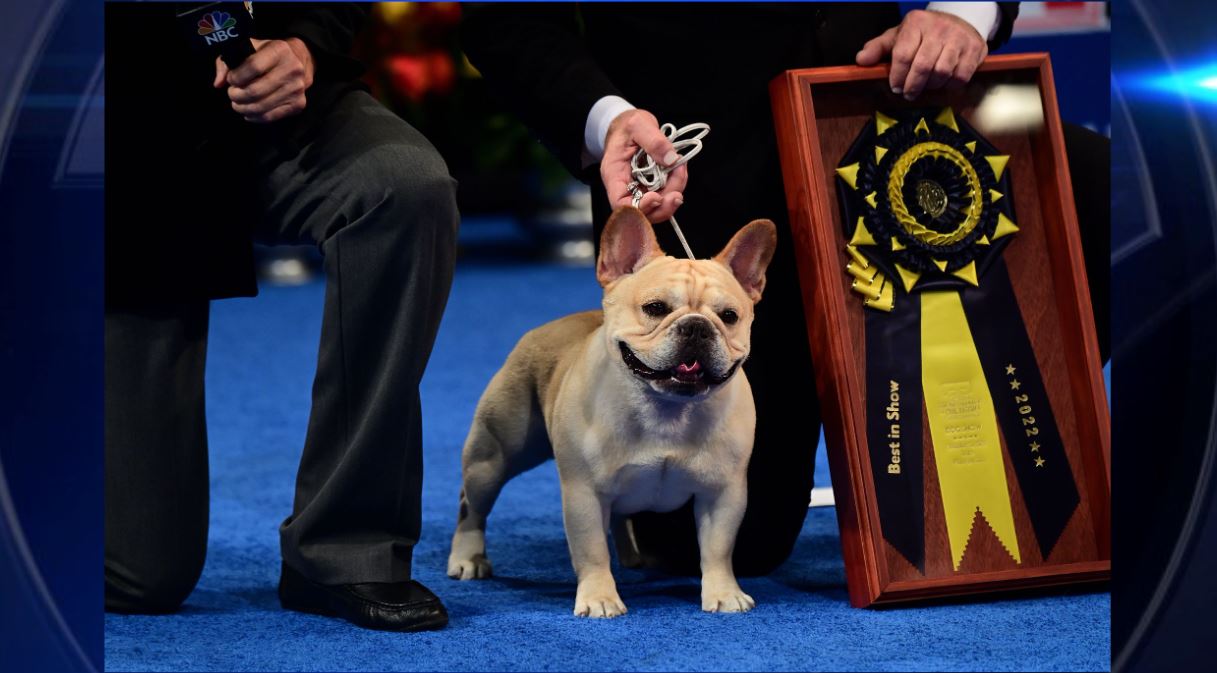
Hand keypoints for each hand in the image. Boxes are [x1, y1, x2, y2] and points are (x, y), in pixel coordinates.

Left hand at [213, 38, 314, 122]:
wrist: (298, 61)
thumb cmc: (267, 54)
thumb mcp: (248, 49)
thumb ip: (228, 62)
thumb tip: (218, 83)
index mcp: (279, 50)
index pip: (253, 67)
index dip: (236, 77)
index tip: (231, 80)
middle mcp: (292, 69)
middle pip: (255, 90)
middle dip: (237, 96)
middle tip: (232, 94)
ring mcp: (297, 88)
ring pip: (261, 106)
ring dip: (243, 108)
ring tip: (238, 104)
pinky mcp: (298, 104)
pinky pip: (270, 116)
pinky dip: (255, 117)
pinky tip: (248, 112)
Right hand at [600, 109, 687, 223]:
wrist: (630, 125)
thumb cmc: (628, 125)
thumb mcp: (639, 124)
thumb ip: (654, 140)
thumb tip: (671, 159)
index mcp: (614, 175)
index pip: (621, 204)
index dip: (639, 208)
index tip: (657, 197)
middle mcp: (625, 186)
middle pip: (642, 211)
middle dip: (663, 206)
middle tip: (677, 193)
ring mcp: (639, 188)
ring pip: (657, 206)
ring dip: (673, 193)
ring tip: (681, 170)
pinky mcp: (652, 186)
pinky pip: (665, 194)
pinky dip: (675, 186)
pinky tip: (680, 170)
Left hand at [855, 9, 987, 100]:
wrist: (959, 20)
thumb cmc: (923, 33)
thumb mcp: (898, 35)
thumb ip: (878, 48)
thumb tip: (861, 60)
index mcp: (916, 23)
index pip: (903, 55)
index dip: (897, 76)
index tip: (896, 86)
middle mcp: (939, 28)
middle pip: (923, 66)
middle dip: (912, 86)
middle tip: (908, 93)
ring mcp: (959, 38)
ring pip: (942, 73)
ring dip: (930, 87)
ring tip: (925, 87)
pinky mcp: (975, 49)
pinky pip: (960, 76)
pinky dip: (950, 85)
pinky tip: (943, 84)